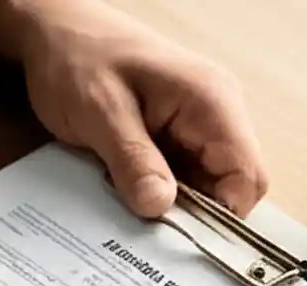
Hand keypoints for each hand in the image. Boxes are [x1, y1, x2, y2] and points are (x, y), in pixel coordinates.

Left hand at [0, 0, 268, 217]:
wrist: (58, 32)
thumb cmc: (79, 57)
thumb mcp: (100, 112)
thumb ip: (132, 159)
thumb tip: (160, 207)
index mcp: (211, 102)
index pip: (248, 176)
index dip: (221, 214)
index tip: (178, 234)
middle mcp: (216, 114)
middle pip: (231, 187)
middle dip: (192, 213)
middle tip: (145, 221)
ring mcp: (199, 126)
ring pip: (206, 187)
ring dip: (172, 204)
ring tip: (129, 199)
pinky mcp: (178, 137)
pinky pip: (183, 178)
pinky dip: (159, 192)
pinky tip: (128, 190)